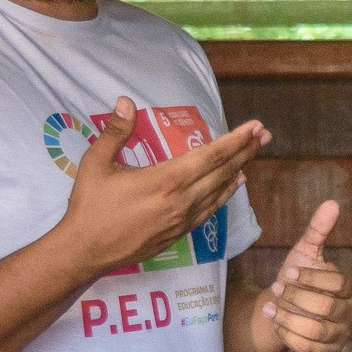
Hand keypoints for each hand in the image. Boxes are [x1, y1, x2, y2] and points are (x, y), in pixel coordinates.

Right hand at [50, 96, 265, 280]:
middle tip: (265, 133)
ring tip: (254, 152)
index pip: (211, 156)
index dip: (235, 140)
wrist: (86, 250)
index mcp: (166, 180)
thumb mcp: (96, 163)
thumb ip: (116, 132)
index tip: (254, 127)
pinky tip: (235, 183)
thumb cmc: (89, 205)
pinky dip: (226, 193)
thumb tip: (126, 101)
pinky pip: (210, 209)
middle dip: (246, 150)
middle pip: (222, 171)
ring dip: (239, 169)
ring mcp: (183, 219)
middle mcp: (182, 200)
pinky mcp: (179, 233)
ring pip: (220, 190)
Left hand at [251, 199, 351, 351]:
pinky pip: (307, 349)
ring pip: (316, 331)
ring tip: (270, 307)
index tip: (287, 271)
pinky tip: (275, 322)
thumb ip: (318, 231)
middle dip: (296, 298)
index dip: (311, 278)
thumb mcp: (305, 253)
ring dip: (288, 318)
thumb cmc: (298, 278)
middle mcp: (349, 313)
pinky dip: (288, 336)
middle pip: (326, 308)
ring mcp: (339, 336)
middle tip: (275, 288)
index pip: (338, 284)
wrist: (285, 308)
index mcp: (350, 289)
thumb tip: (332, 202)